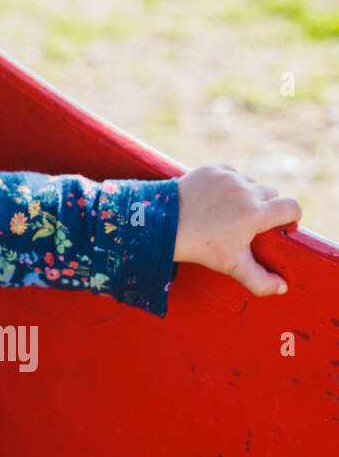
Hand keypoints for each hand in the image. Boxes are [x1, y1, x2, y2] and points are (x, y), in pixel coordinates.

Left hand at [173, 164, 301, 296]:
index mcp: (256, 212)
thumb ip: (261, 281)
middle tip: (247, 223)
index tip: (280, 226)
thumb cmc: (199, 246)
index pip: (293, 207)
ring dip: (246, 194)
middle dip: (266, 207)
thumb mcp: (232, 266)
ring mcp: (228, 177)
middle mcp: (245, 190)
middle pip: (272, 193)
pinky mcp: (212, 169)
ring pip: (250, 182)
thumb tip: (282, 287)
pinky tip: (215, 198)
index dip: (291, 217)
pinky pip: (230, 173)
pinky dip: (227, 183)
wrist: (163, 224)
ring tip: (229, 211)